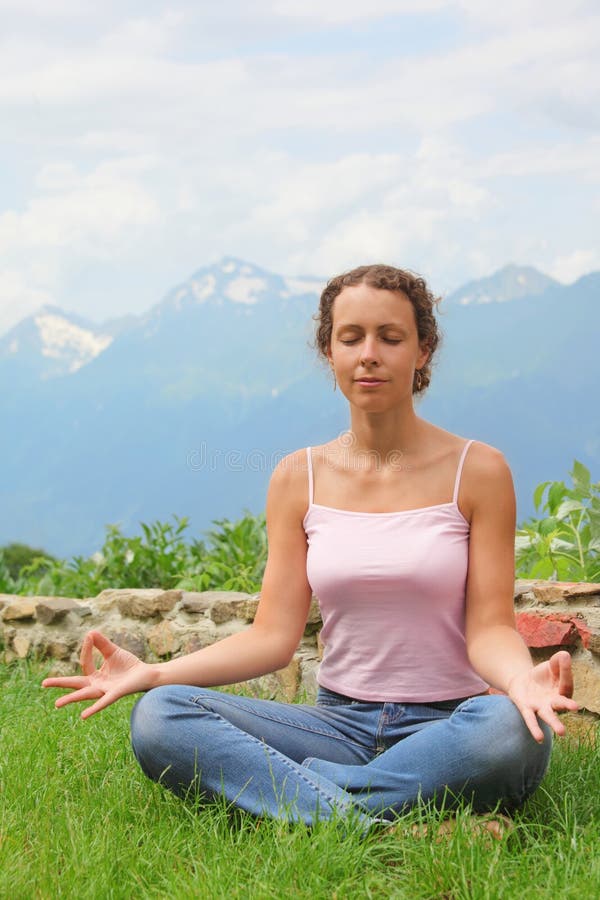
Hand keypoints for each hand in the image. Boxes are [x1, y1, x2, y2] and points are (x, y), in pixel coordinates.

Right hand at [42, 630, 156, 718]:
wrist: (146, 674)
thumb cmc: (129, 666)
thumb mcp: (113, 651)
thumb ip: (102, 643)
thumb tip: (90, 632)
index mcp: (96, 676)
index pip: (85, 663)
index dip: (87, 649)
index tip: (90, 637)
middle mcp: (98, 685)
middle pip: (76, 684)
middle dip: (60, 684)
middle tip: (43, 683)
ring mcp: (105, 691)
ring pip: (86, 695)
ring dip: (72, 699)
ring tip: (57, 704)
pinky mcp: (115, 694)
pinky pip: (103, 702)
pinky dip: (94, 708)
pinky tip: (83, 715)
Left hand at [507, 650, 578, 741]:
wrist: (522, 681)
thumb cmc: (542, 675)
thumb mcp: (551, 665)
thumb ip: (559, 661)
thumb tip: (565, 655)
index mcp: (562, 690)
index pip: (565, 682)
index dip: (565, 671)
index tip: (564, 659)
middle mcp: (554, 702)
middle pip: (561, 703)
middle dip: (567, 705)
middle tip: (575, 707)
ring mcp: (540, 707)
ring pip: (548, 715)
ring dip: (554, 723)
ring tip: (562, 732)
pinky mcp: (526, 708)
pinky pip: (530, 719)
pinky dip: (535, 728)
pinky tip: (539, 738)